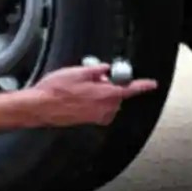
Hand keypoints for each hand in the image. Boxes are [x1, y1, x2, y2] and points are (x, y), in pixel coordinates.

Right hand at [27, 63, 157, 126]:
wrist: (40, 107)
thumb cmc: (55, 90)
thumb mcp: (78, 71)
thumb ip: (96, 70)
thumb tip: (106, 69)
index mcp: (104, 95)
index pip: (130, 89)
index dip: (142, 86)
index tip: (152, 84)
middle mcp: (103, 109)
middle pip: (117, 96)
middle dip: (111, 86)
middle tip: (96, 77)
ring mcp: (95, 117)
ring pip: (108, 104)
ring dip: (102, 95)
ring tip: (83, 87)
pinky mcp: (86, 121)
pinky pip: (98, 111)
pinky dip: (94, 103)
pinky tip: (79, 97)